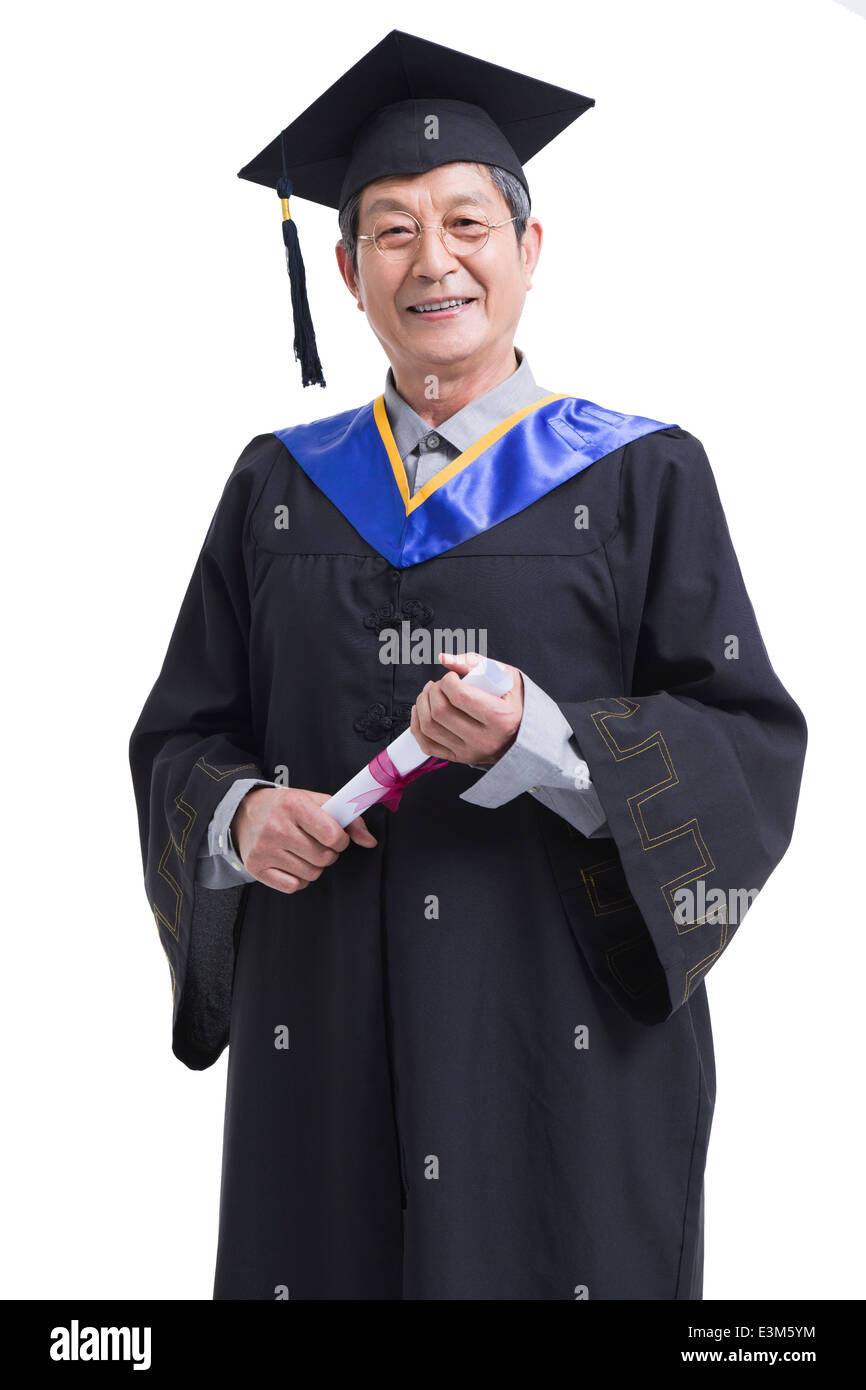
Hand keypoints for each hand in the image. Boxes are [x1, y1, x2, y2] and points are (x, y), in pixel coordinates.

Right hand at [231, 787, 376, 894]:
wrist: (244, 812)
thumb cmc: (285, 807)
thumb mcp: (315, 801)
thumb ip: (347, 819)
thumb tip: (370, 841)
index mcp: (294, 805)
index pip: (333, 835)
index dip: (341, 839)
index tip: (335, 835)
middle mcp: (277, 827)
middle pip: (324, 858)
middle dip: (328, 853)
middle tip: (316, 842)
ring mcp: (264, 849)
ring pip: (311, 874)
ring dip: (313, 866)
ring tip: (302, 850)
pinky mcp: (256, 868)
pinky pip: (293, 886)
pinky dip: (298, 879)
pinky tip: (291, 863)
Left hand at [410, 651, 523, 767]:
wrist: (523, 733)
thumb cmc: (514, 701)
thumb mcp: (505, 675)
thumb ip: (474, 663)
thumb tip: (444, 658)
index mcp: (501, 719)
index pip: (460, 697)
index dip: (448, 681)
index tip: (452, 677)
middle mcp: (485, 740)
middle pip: (441, 712)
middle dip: (433, 691)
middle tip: (440, 684)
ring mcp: (470, 753)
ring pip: (429, 727)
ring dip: (422, 704)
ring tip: (430, 693)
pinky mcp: (459, 759)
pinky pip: (427, 744)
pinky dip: (417, 725)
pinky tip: (422, 710)